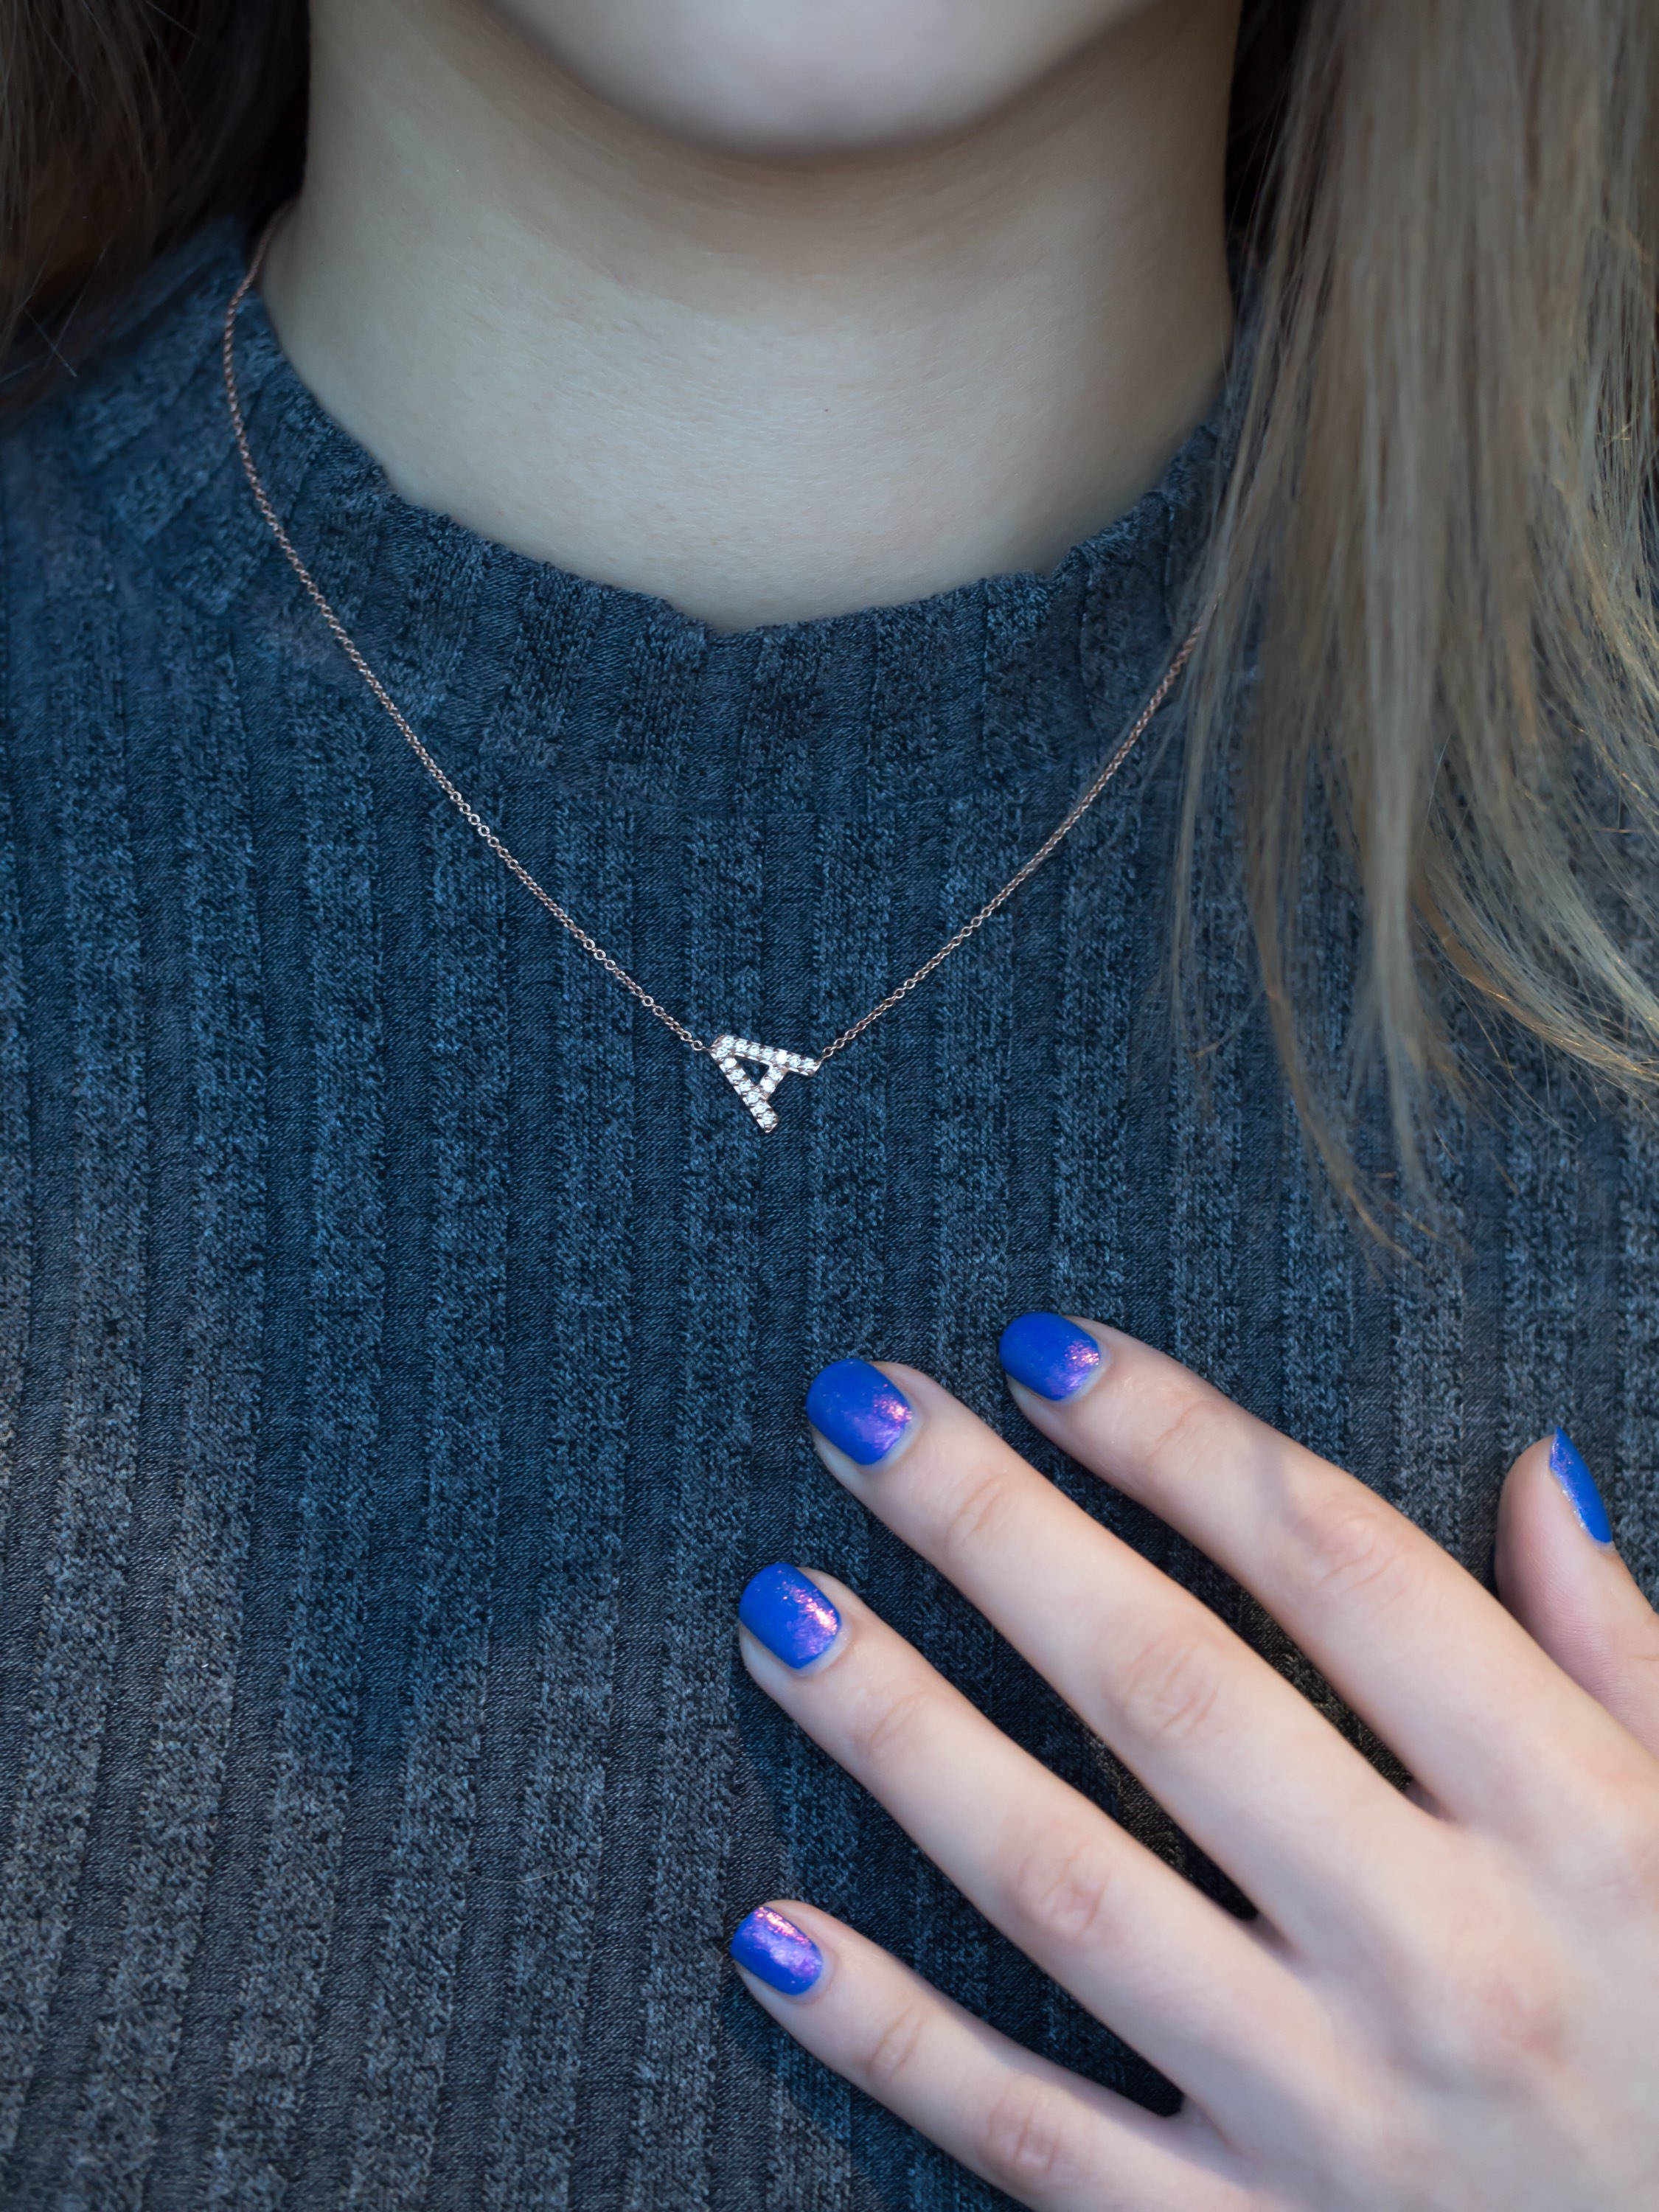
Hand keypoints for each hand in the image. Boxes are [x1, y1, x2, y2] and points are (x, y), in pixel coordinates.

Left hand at [729, 1317, 1658, 2209]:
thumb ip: (1624, 1656)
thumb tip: (1533, 1468)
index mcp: (1580, 1827)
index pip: (1342, 1570)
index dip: (1179, 1436)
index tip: (1043, 1352)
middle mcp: (1446, 1962)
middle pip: (1171, 1694)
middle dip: (996, 1532)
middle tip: (859, 1412)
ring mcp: (1334, 2124)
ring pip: (1069, 1894)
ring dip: (903, 1739)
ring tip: (780, 1607)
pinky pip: (1037, 2141)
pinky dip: (894, 2040)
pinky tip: (768, 1930)